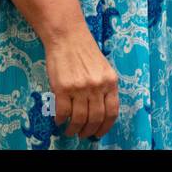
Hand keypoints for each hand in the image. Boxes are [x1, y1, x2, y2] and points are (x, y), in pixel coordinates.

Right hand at [43, 24, 119, 139]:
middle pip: (96, 118)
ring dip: (74, 129)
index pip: (112, 111)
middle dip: (89, 131)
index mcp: (111, 82)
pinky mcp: (62, 88)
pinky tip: (59, 120)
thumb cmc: (85, 52)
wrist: (68, 37)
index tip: (99, 133)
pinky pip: (62, 112)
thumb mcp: (103, 69)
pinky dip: (60, 120)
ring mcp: (80, 87)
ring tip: (70, 130)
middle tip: (82, 134)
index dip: (105, 126)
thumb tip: (101, 112)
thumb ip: (104, 88)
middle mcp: (97, 86)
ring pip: (79, 118)